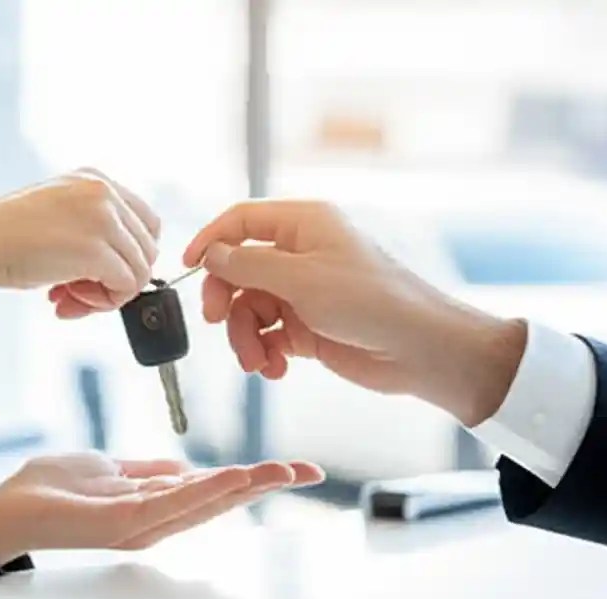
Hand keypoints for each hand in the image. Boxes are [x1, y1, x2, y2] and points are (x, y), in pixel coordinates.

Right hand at [0, 168, 159, 310]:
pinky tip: (67, 302)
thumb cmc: (6, 234)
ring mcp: (104, 220)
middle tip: (80, 293)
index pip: (145, 222)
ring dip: (106, 294)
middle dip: (117, 278)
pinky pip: (126, 286)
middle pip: (146, 248)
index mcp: (96, 179)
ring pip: (140, 270)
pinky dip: (102, 303)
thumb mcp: (59, 214)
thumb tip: (122, 269)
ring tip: (70, 299)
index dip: (129, 255)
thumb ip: (94, 230)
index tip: (102, 273)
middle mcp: (105, 192)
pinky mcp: (97, 250)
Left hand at [0, 452, 322, 565]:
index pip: (215, 489)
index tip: (294, 468)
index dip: (255, 478)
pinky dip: (204, 489)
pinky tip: (231, 475)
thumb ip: (148, 470)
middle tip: (308, 471)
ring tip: (280, 471)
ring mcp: (141, 522)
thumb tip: (187, 467)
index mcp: (156, 503)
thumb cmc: (54, 489)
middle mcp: (156, 519)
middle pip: (221, 499)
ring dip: (244, 486)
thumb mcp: (111, 468)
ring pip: (204, 502)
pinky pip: (170, 502)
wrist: (9, 507)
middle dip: (265, 484)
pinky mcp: (121, 519)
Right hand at [183, 200, 525, 425]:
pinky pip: (270, 335)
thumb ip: (249, 265)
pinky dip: (266, 352)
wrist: (419, 350)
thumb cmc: (371, 302)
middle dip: (225, 299)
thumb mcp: (301, 278)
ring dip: (246, 337)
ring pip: (251, 308)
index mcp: (304, 224)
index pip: (241, 221)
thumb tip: (212, 254)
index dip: (210, 241)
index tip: (187, 268)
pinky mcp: (311, 327)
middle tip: (216, 323)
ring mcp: (306, 292)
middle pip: (239, 269)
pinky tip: (275, 369)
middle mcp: (303, 254)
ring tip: (258, 362)